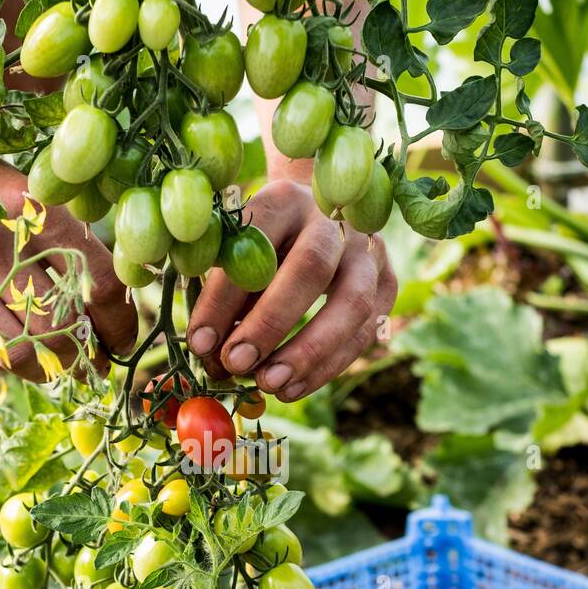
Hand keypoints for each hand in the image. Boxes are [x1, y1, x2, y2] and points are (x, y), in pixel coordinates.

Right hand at [0, 144, 136, 379]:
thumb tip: (108, 297)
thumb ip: (61, 235)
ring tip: (56, 360)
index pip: (98, 284)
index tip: (121, 337)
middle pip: (63, 328)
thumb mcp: (17, 185)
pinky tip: (12, 346)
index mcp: (31, 208)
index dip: (120, 323)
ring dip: (48, 366)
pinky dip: (5, 359)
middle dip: (87, 353)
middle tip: (93, 357)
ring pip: (23, 352)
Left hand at [186, 180, 395, 398]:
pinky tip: (292, 388)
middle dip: (271, 323)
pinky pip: (365, 332)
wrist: (314, 218)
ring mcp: (368, 251)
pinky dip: (327, 367)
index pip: (255, 243)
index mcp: (284, 200)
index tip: (200, 342)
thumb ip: (222, 292)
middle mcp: (333, 220)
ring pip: (352, 304)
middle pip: (311, 267)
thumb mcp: (235, 251)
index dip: (224, 296)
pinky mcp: (387, 283)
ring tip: (270, 384)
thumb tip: (208, 350)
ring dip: (309, 353)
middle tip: (237, 363)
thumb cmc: (261, 244)